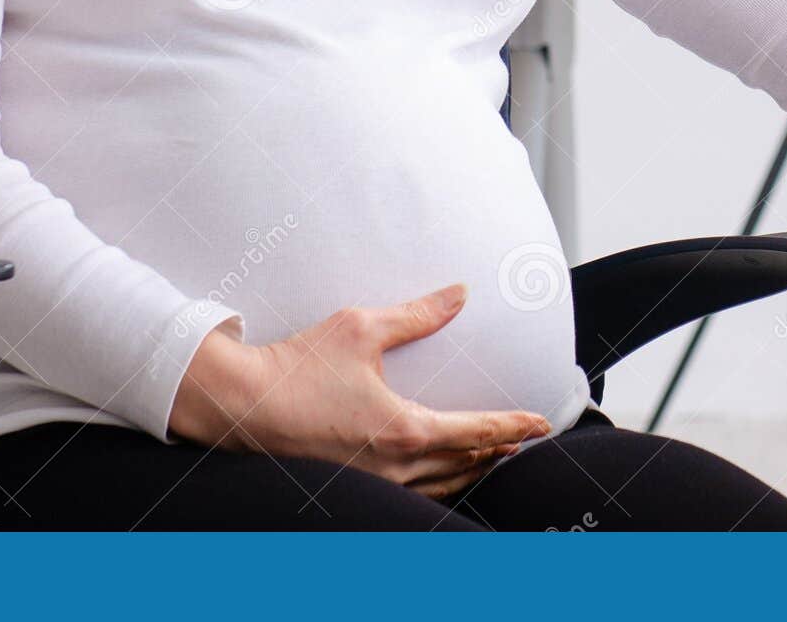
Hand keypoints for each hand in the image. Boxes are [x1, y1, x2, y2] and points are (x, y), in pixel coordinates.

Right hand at [168, 281, 552, 500]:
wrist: (244, 405)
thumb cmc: (299, 365)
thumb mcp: (360, 327)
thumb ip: (416, 314)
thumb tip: (459, 294)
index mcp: (406, 430)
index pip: (478, 431)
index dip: (514, 426)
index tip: (542, 424)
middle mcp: (397, 466)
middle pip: (466, 463)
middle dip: (499, 450)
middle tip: (523, 438)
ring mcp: (376, 483)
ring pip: (441, 484)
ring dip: (472, 470)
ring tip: (491, 456)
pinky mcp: (355, 486)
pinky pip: (414, 492)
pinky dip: (439, 482)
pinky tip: (439, 473)